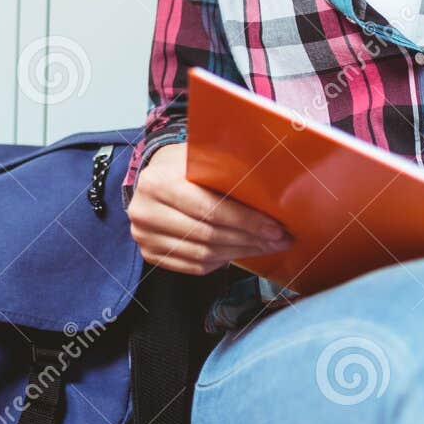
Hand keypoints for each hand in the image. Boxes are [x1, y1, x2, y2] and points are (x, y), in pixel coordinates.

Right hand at [127, 141, 292, 274]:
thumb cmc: (180, 165)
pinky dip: (220, 262)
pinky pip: (193, 266)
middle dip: (249, 240)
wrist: (149, 178)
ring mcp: (145, 236)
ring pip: (203, 254)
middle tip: (278, 240)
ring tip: (264, 247)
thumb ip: (224, 171)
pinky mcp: (151, 253)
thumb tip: (271, 189)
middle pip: (208, 235)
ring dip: (239, 253)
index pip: (209, 209)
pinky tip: (239, 252)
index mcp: (159, 182)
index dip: (246, 221)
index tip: (274, 228)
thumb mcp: (197, 157)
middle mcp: (146, 212)